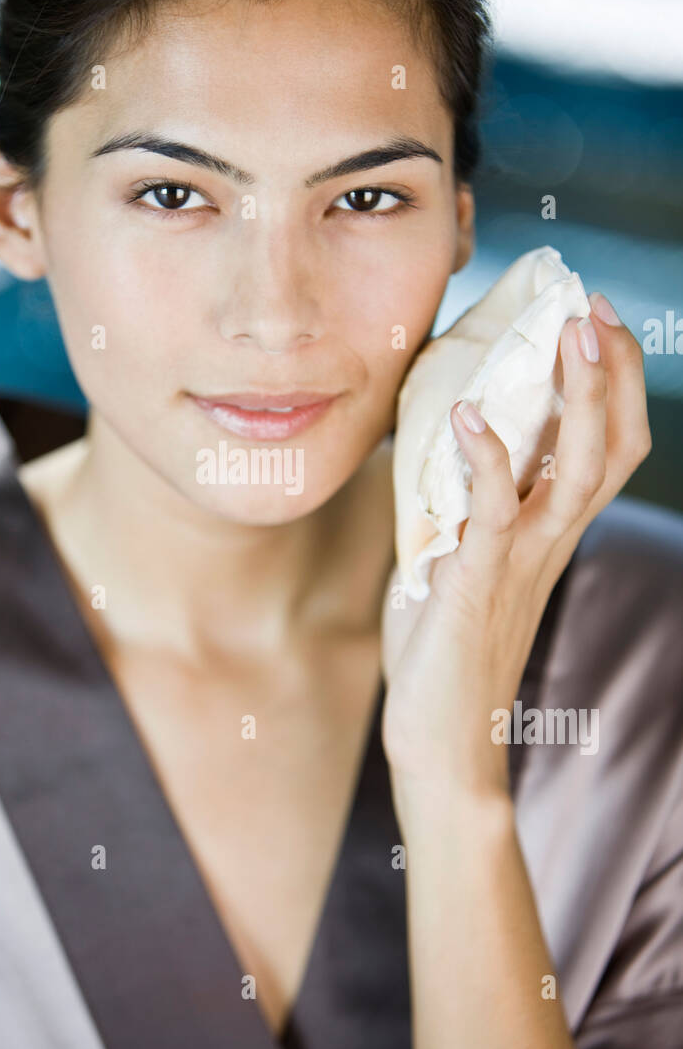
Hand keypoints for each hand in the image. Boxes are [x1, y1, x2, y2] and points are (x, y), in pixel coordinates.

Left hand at [381, 291, 650, 813]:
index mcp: (550, 535)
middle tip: (593, 307)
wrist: (443, 741)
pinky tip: (465, 413)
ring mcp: (520, 562)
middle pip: (610, 446)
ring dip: (577, 397)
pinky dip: (486, 458)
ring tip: (566, 333)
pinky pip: (492, 511)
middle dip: (610, 371)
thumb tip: (436, 453)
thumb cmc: (443, 650)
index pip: (608, 449)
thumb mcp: (459, 563)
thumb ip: (463, 510)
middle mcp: (549, 542)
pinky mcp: (476, 583)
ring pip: (577, 468)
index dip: (613, 384)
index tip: (595, 321)